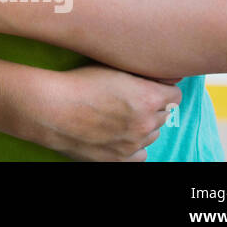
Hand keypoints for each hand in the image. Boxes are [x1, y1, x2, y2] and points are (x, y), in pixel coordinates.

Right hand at [31, 63, 182, 161]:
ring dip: (143, 126)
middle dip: (152, 107)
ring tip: (119, 116)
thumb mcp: (113, 68)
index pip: (175, 95)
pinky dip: (134, 146)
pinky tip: (118, 135)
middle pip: (165, 115)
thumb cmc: (79, 82)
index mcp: (149, 98)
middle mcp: (146, 123)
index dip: (162, 88)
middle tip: (129, 99)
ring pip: (152, 135)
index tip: (150, 86)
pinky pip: (140, 154)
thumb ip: (145, 74)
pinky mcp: (119, 159)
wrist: (51, 108)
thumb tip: (170, 78)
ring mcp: (133, 144)